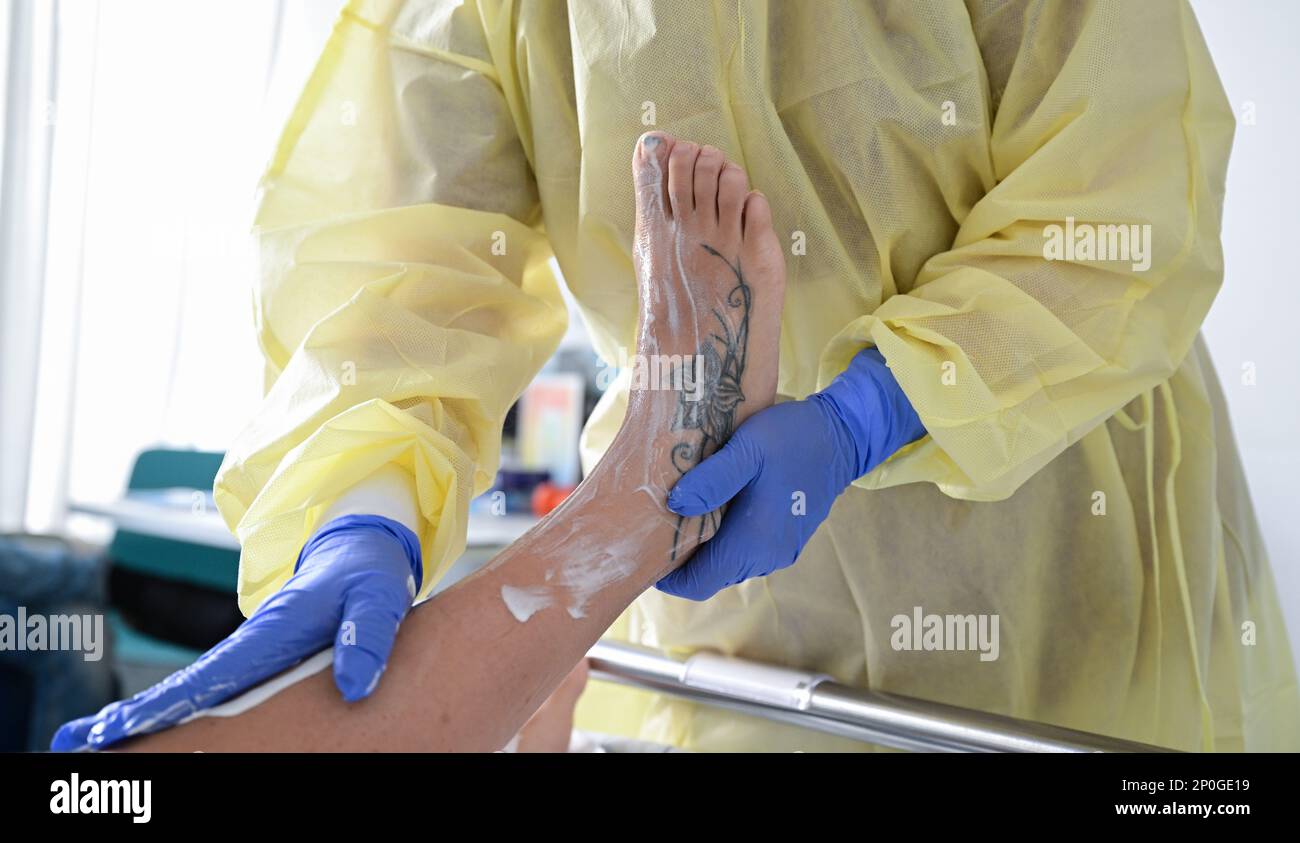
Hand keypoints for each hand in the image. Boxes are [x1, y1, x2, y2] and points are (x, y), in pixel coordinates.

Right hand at [51, 514, 420, 750]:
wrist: (362, 549)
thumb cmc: (370, 574)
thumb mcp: (381, 596)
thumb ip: (369, 634)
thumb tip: (355, 686)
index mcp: (276, 630)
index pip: (212, 675)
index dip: (165, 704)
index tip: (116, 726)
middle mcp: (254, 642)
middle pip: (187, 688)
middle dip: (135, 716)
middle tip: (79, 742)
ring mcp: (253, 652)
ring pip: (195, 691)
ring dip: (149, 715)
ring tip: (97, 744)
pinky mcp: (260, 659)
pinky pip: (215, 690)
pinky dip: (179, 709)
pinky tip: (158, 729)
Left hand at [659, 347, 924, 599]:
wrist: (843, 436)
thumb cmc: (793, 439)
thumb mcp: (747, 450)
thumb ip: (712, 480)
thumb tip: (675, 504)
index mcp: (754, 542)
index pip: (699, 582)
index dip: (668, 576)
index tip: (644, 550)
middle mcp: (767, 556)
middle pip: (710, 574)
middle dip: (682, 557)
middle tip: (654, 523)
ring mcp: (778, 550)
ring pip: (727, 562)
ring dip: (703, 545)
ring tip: (679, 511)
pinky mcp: (784, 539)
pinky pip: (744, 549)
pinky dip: (723, 537)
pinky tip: (711, 506)